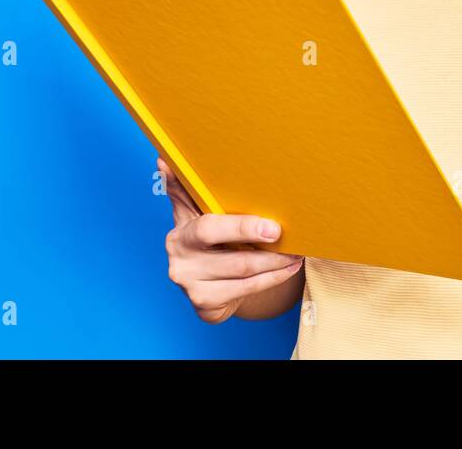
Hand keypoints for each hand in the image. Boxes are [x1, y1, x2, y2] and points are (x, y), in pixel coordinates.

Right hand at [158, 156, 304, 323]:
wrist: (205, 286)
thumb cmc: (205, 243)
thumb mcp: (193, 216)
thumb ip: (183, 190)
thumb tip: (164, 158)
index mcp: (180, 232)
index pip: (210, 228)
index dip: (242, 228)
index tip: (273, 228)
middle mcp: (181, 259)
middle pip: (232, 256)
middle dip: (267, 250)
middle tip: (291, 240)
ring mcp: (191, 284)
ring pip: (244, 273)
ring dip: (276, 264)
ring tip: (297, 253)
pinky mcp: (204, 303)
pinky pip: (247, 289)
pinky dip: (272, 279)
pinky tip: (288, 269)